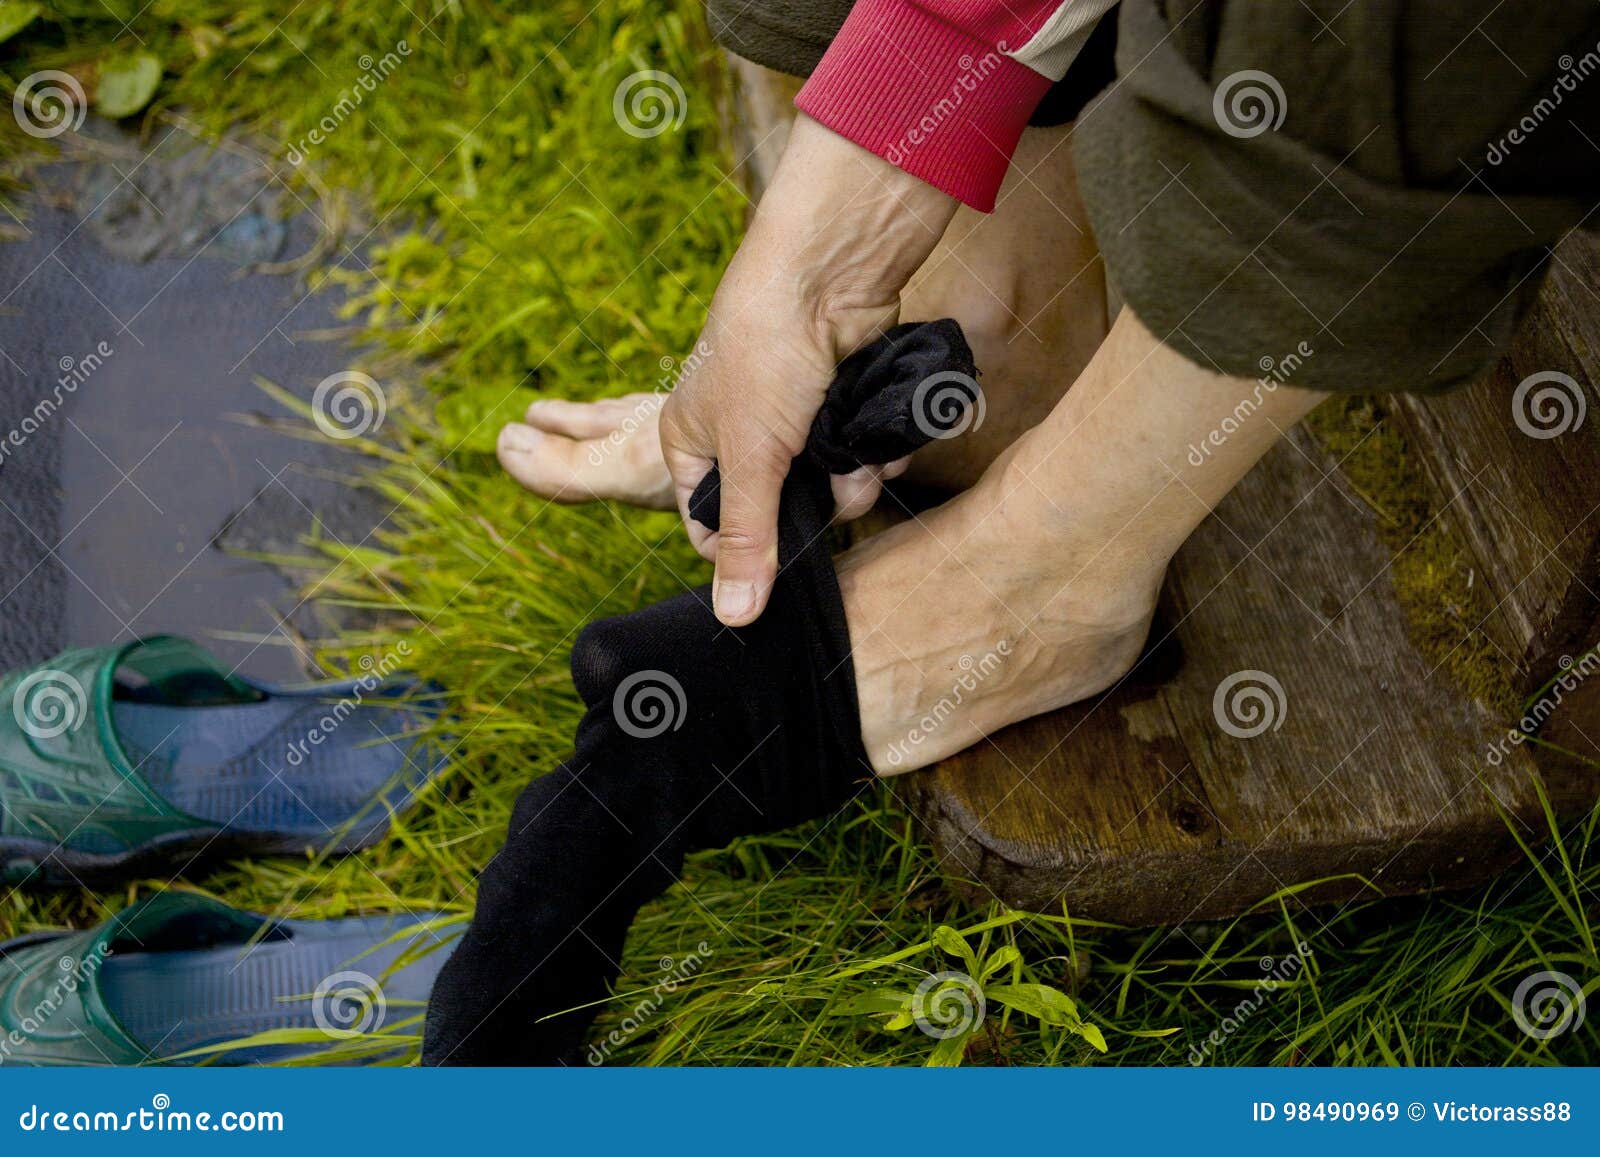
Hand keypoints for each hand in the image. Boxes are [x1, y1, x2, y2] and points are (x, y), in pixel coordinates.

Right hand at [660, 114, 957, 625]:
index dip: (750, 548)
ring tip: (860, 453)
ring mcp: (791, 418)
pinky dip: (872, 453)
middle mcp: (738, 433)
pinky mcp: (835, 402)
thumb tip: (733, 617)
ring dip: (852, 480)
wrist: (830, 273)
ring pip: (825, 486)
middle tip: (832, 486)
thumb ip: (745, 539)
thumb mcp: (750, 457)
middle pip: (780, 512)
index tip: (784, 551)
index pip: (711, 529)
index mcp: (691, 443)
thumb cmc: (766, 352)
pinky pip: (855, 454)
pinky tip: (881, 438)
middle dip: (817, 506)